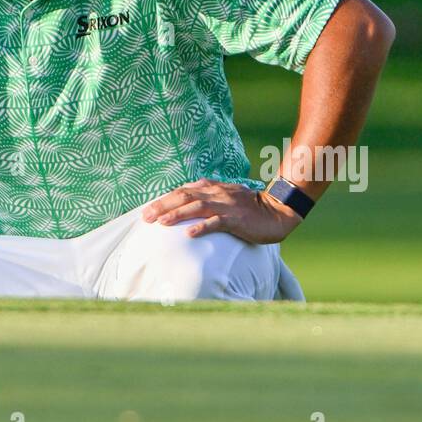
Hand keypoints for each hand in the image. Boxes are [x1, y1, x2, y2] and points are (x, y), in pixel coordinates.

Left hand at [141, 178, 302, 244]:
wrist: (276, 211)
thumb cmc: (248, 206)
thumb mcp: (224, 195)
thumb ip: (206, 195)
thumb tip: (185, 198)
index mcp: (211, 187)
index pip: (182, 191)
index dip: (163, 200)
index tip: (147, 210)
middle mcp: (216, 193)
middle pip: (184, 196)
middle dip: (163, 206)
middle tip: (146, 217)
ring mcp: (226, 206)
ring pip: (196, 207)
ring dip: (177, 214)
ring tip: (161, 223)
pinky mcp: (236, 219)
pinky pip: (216, 222)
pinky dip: (202, 227)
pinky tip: (189, 234)